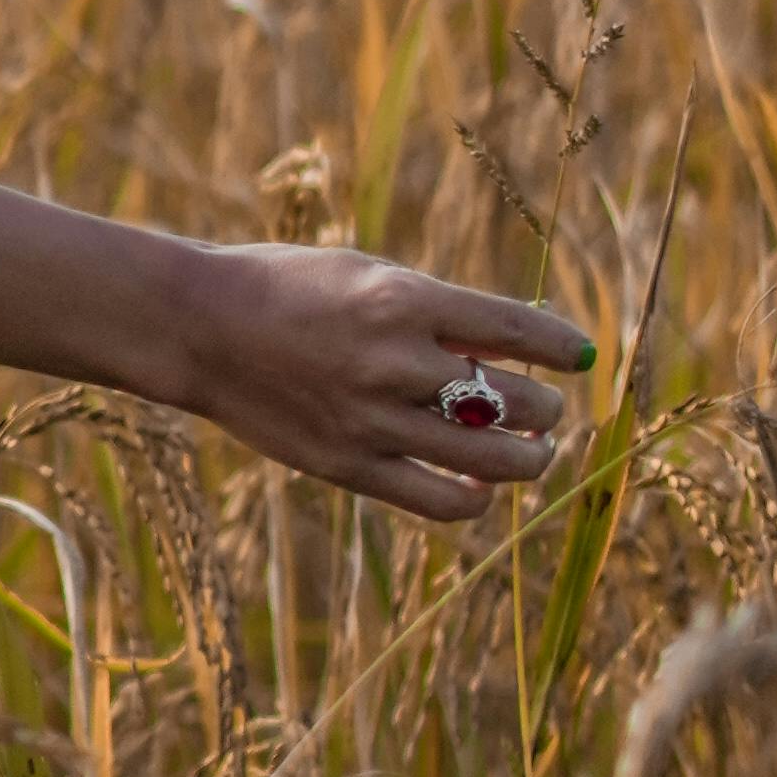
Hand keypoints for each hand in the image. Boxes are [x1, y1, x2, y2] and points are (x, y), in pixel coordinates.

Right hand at [173, 242, 590, 527]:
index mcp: (400, 298)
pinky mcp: (349, 466)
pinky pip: (440, 501)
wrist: (197, 327)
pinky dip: (476, 499)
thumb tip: (508, 351)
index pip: (516, 329)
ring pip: (492, 459)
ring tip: (533, 450)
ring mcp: (371, 419)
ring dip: (530, 457)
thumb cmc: (285, 288)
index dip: (561, 346)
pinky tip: (479, 487)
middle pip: (515, 400)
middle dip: (547, 406)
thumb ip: (433, 312)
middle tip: (547, 407)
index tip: (579, 355)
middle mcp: (393, 360)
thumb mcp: (362, 275)